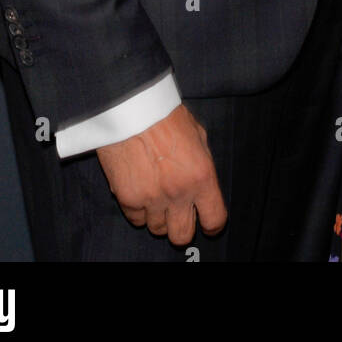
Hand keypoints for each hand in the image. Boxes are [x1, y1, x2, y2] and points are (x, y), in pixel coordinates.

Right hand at [96, 103, 226, 245]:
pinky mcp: (127, 198)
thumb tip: (202, 184)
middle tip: (178, 212)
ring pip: (158, 229)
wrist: (131, 106)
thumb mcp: (197, 135)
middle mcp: (178, 192)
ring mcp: (152, 198)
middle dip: (182, 226)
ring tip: (156, 194)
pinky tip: (140, 190)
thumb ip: (202, 164)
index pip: (214, 219)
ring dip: (158, 216)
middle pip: (182, 235)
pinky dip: (138, 210)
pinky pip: (136, 219)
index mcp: (201, 176)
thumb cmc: (165, 115)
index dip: (212, 225)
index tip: (207, 223)